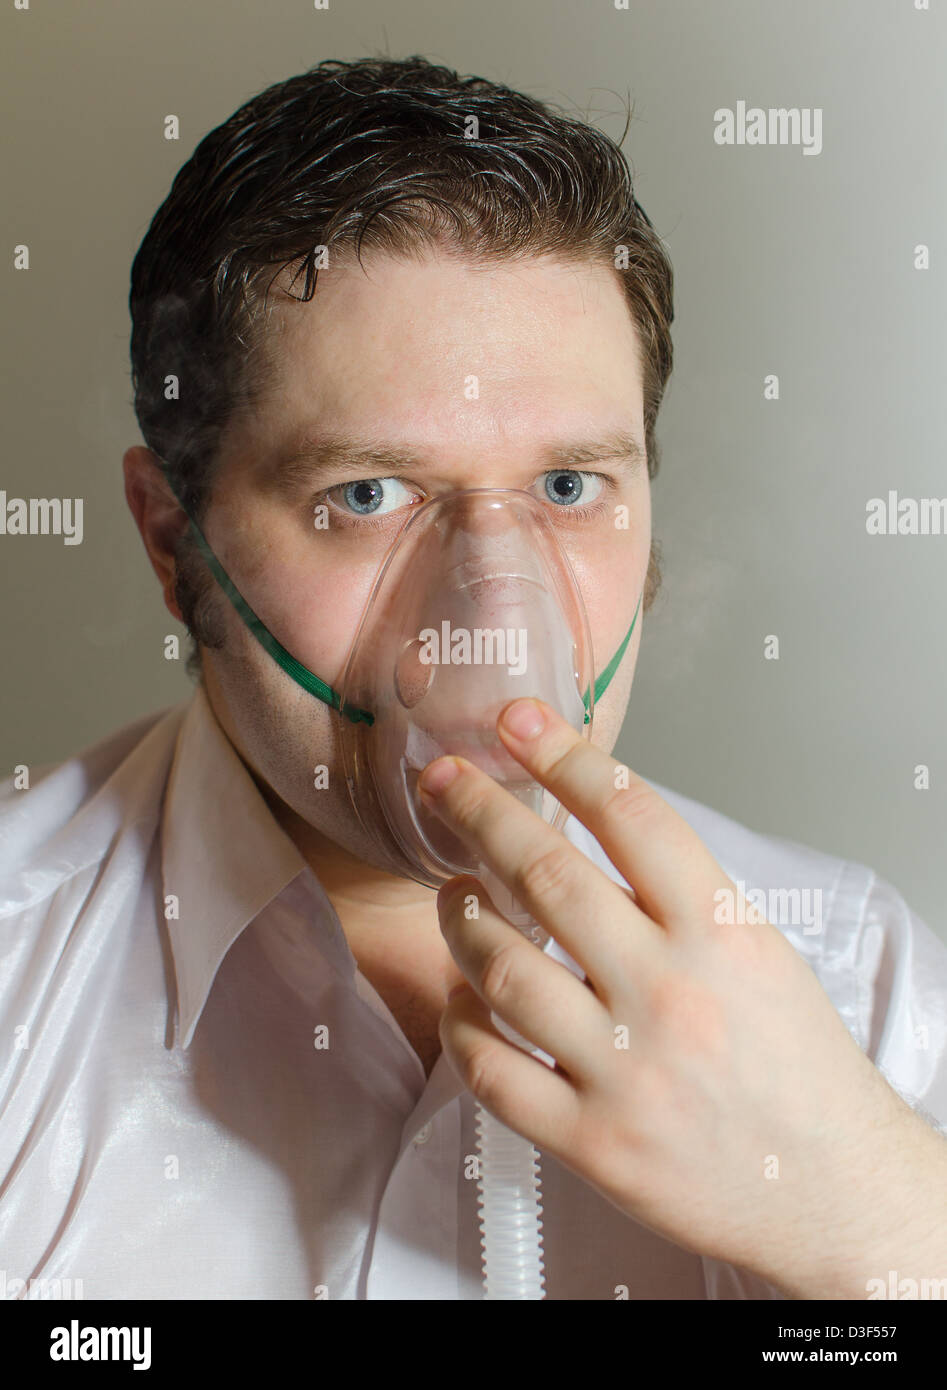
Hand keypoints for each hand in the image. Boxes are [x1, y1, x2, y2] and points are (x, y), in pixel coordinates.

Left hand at [417, 697, 943, 1298]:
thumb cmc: (797, 1065)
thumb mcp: (758, 951)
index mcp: (720, 933)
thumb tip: (591, 827)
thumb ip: (680, 894)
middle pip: (548, 876)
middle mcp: (669, 991)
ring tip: (452, 892)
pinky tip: (464, 995)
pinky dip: (462, 1022)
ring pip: (501, 969)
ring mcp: (624, 1070)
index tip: (518, 721)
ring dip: (460, 917)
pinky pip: (492, 1068)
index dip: (566, 756)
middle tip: (443, 779)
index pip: (632, 815)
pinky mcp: (590, 1141)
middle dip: (482, 812)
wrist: (832, 1189)